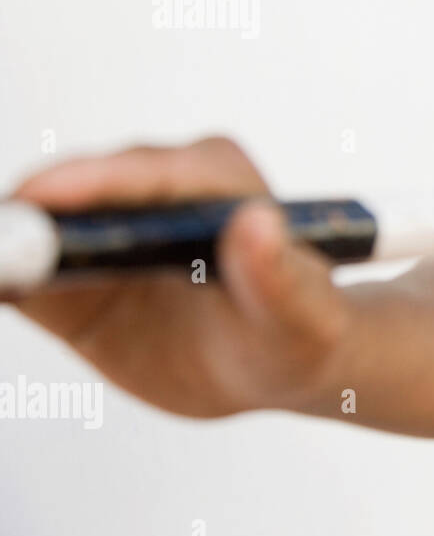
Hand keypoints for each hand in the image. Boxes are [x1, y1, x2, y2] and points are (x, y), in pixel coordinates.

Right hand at [3, 137, 349, 416]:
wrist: (273, 362)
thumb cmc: (299, 329)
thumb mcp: (303, 313)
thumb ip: (279, 274)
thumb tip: (256, 222)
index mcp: (214, 178)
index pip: (143, 173)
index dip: (86, 184)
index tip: (37, 199)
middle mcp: (152, 187)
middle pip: (74, 191)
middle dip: (27, 215)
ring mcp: (106, 226)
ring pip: (36, 227)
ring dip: (5, 241)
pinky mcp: (72, 271)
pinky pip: (20, 273)